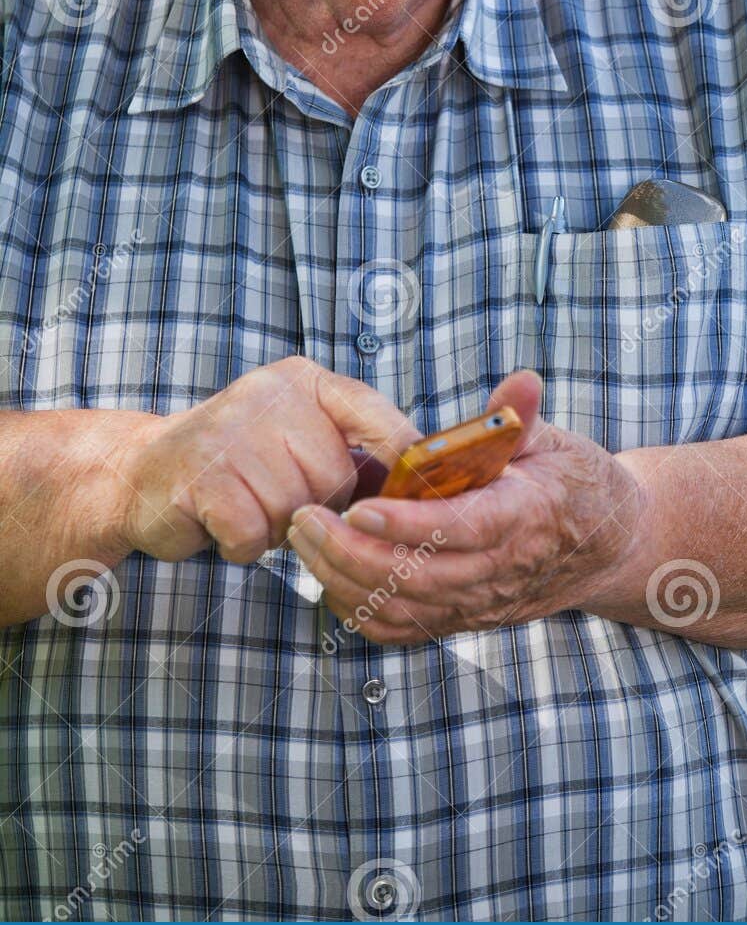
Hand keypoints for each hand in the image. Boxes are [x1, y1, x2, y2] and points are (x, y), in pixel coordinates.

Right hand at [118, 357, 419, 563]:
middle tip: (278, 499)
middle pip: (338, 476)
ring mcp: (233, 430)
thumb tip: (425, 486)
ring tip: (247, 506)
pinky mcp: (202, 475)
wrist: (142, 473)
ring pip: (298, 510)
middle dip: (318, 507)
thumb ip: (353, 451)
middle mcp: (270, 394)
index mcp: (304, 380)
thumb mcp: (298, 439)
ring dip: (277, 528)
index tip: (426, 493)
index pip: (373, 413)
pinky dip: (243, 544)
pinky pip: (255, 533)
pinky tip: (222, 522)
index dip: (404, 456)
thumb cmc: (239, 465)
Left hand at [287, 370, 648, 643]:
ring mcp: (482, 603)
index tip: (360, 507)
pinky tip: (329, 576)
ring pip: (403, 608)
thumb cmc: (574, 483)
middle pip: (418, 578)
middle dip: (351, 553)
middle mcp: (501, 571)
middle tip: (304, 520)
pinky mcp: (466, 619)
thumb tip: (521, 383)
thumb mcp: (554, 441)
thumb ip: (521, 417)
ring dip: (344, 580)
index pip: (462, 530)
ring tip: (304, 540)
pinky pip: (405, 629)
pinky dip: (361, 610)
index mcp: (525, 519)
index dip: (409, 525)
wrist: (607, 546)